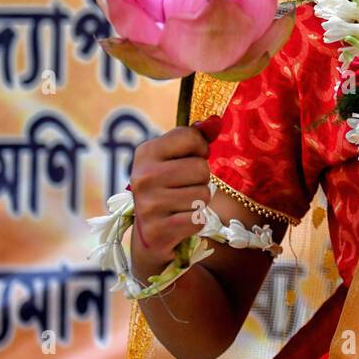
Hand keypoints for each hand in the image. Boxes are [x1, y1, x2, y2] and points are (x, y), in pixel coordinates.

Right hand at [128, 116, 221, 276]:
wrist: (149, 237)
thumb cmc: (168, 188)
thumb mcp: (176, 159)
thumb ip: (196, 137)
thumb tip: (216, 121)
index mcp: (145, 152)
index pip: (191, 137)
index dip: (200, 149)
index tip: (188, 160)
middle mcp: (142, 177)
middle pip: (201, 168)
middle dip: (201, 180)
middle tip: (184, 188)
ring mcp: (148, 205)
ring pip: (203, 195)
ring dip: (199, 202)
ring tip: (181, 205)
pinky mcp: (157, 231)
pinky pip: (198, 218)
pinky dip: (195, 221)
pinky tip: (179, 222)